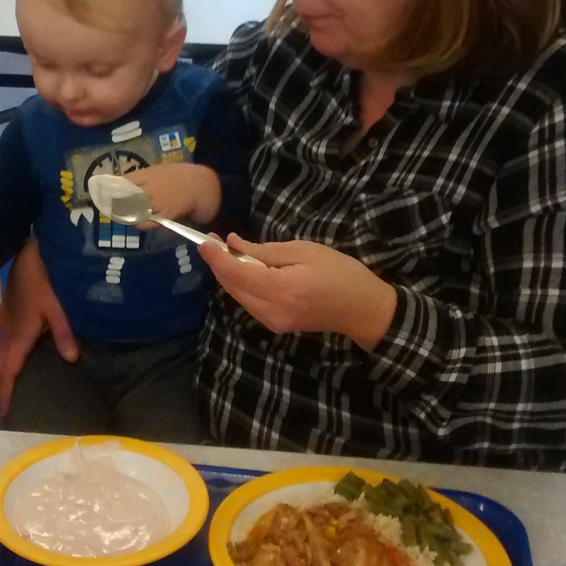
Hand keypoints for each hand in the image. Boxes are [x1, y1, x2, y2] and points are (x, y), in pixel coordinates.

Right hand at [0, 239, 77, 417]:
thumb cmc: (43, 282)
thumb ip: (64, 334)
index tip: (6, 414)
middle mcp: (6, 335)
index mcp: (18, 337)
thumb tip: (72, 360)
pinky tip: (12, 368)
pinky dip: (2, 365)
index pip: (7, 373)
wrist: (26, 257)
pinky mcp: (5, 320)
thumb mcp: (57, 307)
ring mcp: (4, 328)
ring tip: (8, 396)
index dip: (6, 394)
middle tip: (7, 412)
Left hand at [118, 162, 221, 225]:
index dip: (114, 189)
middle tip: (113, 209)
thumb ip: (145, 177)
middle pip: (125, 197)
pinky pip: (147, 222)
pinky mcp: (165, 214)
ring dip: (128, 215)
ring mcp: (157, 201)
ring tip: (126, 217)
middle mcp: (150, 187)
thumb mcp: (160, 170)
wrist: (201, 185)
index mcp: (148, 174)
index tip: (107, 194)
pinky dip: (140, 224)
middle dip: (117, 204)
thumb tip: (127, 184)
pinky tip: (139, 223)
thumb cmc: (181, 176)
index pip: (123, 181)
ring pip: (134, 211)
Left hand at [199, 234, 397, 349]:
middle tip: (212, 241)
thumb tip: (232, 244)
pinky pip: (249, 303)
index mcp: (281, 289)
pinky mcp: (275, 325)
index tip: (203, 240)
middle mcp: (271, 310)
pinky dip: (242, 285)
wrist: (361, 309)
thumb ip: (264, 250)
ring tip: (226, 252)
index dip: (215, 257)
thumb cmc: (339, 272)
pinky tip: (244, 269)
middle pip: (232, 286)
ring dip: (228, 274)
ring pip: (237, 295)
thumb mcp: (304, 251)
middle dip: (218, 264)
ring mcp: (272, 322)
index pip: (236, 273)